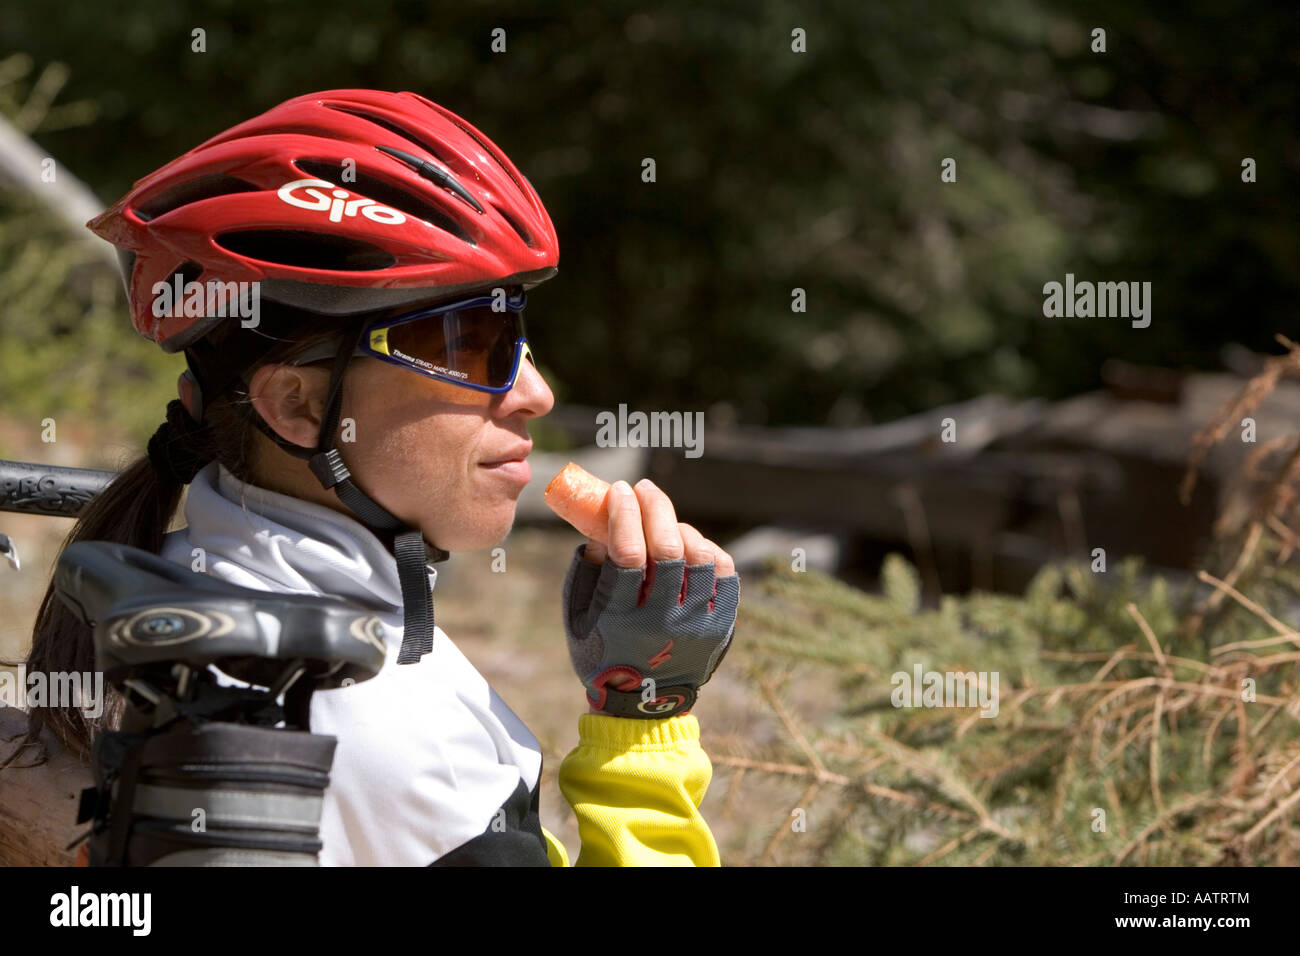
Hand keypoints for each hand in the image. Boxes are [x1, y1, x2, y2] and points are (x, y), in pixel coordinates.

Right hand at [561, 478, 739, 718]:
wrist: (644, 707)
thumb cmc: (603, 654)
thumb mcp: (579, 619)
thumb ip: (585, 573)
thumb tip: (603, 526)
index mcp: (621, 620)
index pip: (627, 553)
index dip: (624, 513)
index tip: (618, 490)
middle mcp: (663, 622)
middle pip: (667, 548)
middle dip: (654, 508)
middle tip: (644, 488)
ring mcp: (696, 625)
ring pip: (699, 557)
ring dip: (681, 528)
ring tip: (666, 521)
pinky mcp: (720, 626)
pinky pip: (724, 574)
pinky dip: (708, 551)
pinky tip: (692, 543)